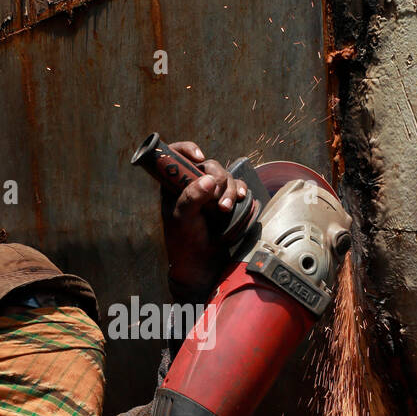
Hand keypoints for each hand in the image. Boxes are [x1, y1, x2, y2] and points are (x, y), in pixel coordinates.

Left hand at [161, 141, 248, 302]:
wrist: (202, 266)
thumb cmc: (185, 244)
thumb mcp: (182, 220)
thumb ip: (191, 199)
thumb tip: (208, 180)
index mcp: (175, 185)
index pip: (177, 156)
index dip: (187, 149)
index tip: (198, 157)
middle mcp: (192, 185)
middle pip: (209, 165)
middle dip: (217, 179)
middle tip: (217, 202)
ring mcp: (210, 194)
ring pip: (225, 176)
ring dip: (230, 189)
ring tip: (225, 210)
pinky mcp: (226, 202)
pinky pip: (238, 187)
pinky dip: (241, 191)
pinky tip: (241, 199)